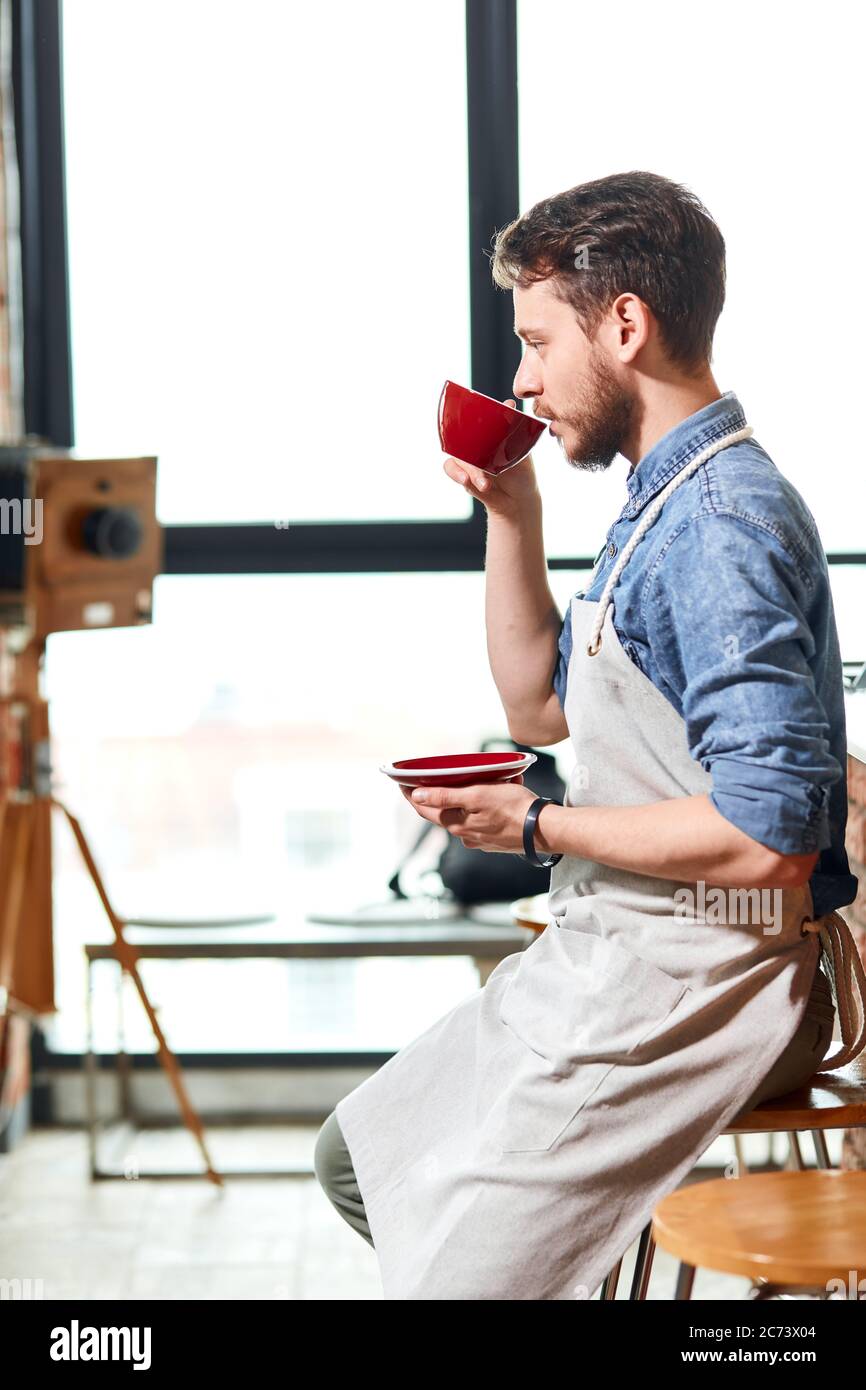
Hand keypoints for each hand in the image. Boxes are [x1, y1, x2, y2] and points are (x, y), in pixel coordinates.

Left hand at [398, 775, 539, 853]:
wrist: (544, 830)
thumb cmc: (513, 809)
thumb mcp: (477, 795)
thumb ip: (445, 797)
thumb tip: (416, 796)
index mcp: (456, 824)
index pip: (423, 809)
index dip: (410, 794)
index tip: (402, 782)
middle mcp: (464, 835)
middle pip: (441, 812)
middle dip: (436, 795)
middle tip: (429, 779)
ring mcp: (479, 839)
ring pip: (462, 815)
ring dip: (461, 800)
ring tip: (469, 783)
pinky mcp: (493, 839)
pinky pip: (480, 819)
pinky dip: (481, 807)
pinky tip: (494, 796)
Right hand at [442, 399, 540, 516]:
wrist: (517, 501)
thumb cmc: (522, 473)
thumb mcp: (522, 452)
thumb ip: (514, 432)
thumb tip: (509, 404)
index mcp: (489, 434)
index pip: (473, 419)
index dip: (467, 417)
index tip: (468, 417)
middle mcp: (476, 443)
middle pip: (463, 437)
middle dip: (470, 448)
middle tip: (485, 465)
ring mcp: (468, 459)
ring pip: (458, 454)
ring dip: (469, 469)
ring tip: (485, 484)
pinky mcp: (462, 474)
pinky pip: (451, 468)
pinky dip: (456, 473)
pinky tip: (466, 481)